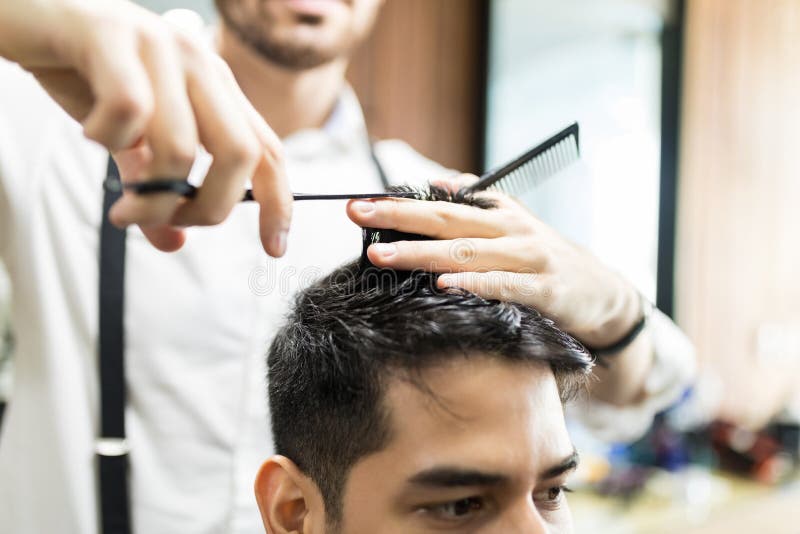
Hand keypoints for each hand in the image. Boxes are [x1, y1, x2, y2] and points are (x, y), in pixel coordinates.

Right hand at [0, 0, 290, 254]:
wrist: (25, 12)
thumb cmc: (83, 72)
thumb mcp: (129, 140)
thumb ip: (153, 187)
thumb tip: (173, 242)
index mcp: (215, 88)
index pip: (268, 151)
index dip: (278, 202)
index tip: (275, 247)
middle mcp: (200, 63)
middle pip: (241, 153)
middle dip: (209, 208)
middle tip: (168, 223)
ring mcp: (160, 45)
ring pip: (182, 145)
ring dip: (150, 195)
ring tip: (121, 207)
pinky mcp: (110, 34)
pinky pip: (128, 108)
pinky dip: (108, 139)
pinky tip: (90, 134)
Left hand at [346, 174, 639, 346]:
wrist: (604, 293)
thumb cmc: (547, 259)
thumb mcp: (515, 224)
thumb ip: (478, 203)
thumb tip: (438, 181)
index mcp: (499, 213)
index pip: (441, 205)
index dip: (399, 203)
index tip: (359, 203)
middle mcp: (511, 229)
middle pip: (447, 221)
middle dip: (399, 217)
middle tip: (358, 215)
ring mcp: (528, 258)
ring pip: (467, 253)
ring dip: (423, 253)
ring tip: (385, 256)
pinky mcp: (545, 290)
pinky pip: (504, 287)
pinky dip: (474, 285)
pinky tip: (445, 286)